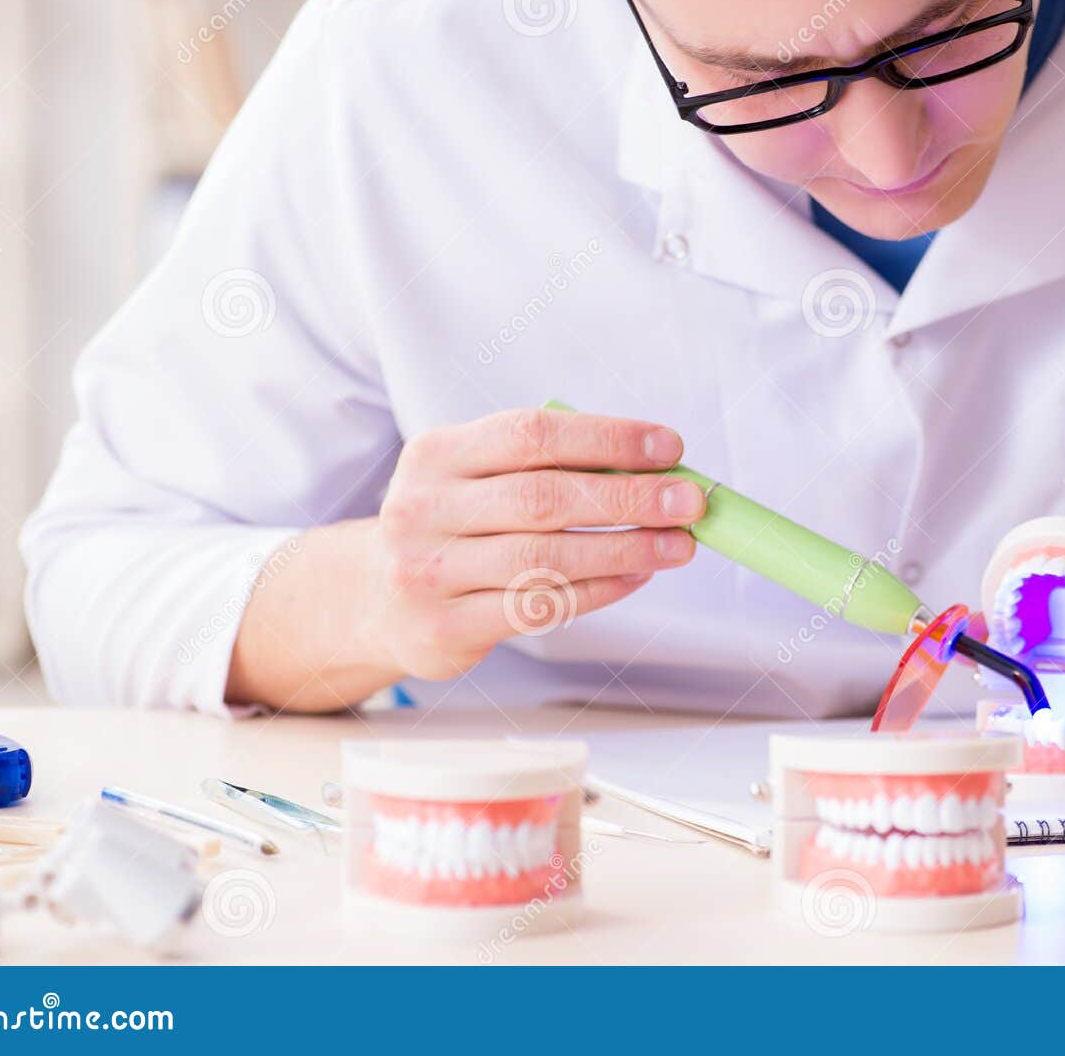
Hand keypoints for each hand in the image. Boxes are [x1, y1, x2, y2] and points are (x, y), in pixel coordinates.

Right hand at [364, 407, 704, 680]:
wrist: (375, 599)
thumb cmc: (453, 526)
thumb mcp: (475, 478)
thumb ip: (545, 466)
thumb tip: (654, 469)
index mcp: (436, 454)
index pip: (532, 434)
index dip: (607, 438)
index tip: (670, 446)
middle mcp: (423, 509)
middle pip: (544, 498)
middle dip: (629, 497)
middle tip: (690, 501)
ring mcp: (429, 572)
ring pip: (545, 559)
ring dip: (625, 549)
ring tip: (678, 545)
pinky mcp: (444, 628)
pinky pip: (538, 607)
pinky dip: (598, 590)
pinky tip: (636, 576)